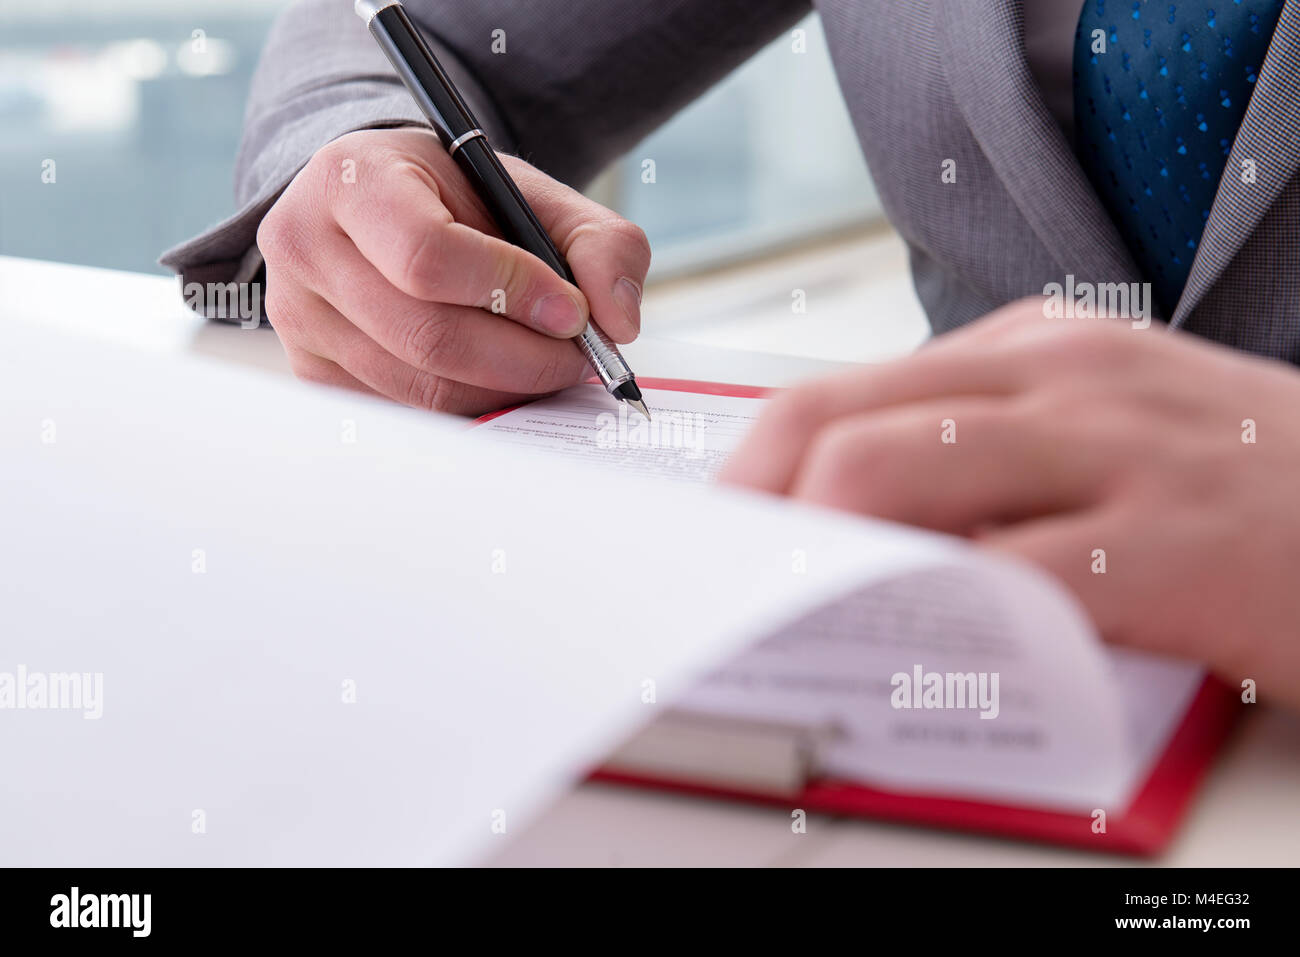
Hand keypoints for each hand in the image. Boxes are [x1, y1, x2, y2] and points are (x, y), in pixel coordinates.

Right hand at [256, 128, 650, 414]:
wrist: (383, 209)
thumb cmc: (455, 199)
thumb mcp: (532, 193)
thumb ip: (599, 242)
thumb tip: (617, 323)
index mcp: (351, 179)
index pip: (428, 256)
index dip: (511, 291)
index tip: (570, 311)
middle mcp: (305, 247)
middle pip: (428, 337)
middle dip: (524, 358)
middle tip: (575, 356)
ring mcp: (298, 318)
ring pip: (421, 389)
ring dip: (503, 390)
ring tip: (543, 364)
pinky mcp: (313, 372)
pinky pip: (406, 414)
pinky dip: (468, 407)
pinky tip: (496, 379)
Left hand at [720, 299, 1299, 705]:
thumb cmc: (1236, 478)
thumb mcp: (1099, 424)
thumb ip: (981, 457)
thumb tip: (855, 527)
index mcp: (1026, 351)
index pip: (833, 397)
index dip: (750, 476)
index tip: (723, 540)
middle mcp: (1052, 380)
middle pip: (828, 429)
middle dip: (748, 516)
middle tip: (725, 589)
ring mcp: (1107, 450)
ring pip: (886, 480)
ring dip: (811, 559)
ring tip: (789, 620)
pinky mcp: (1165, 542)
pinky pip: (998, 579)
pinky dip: (924, 622)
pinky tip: (908, 662)